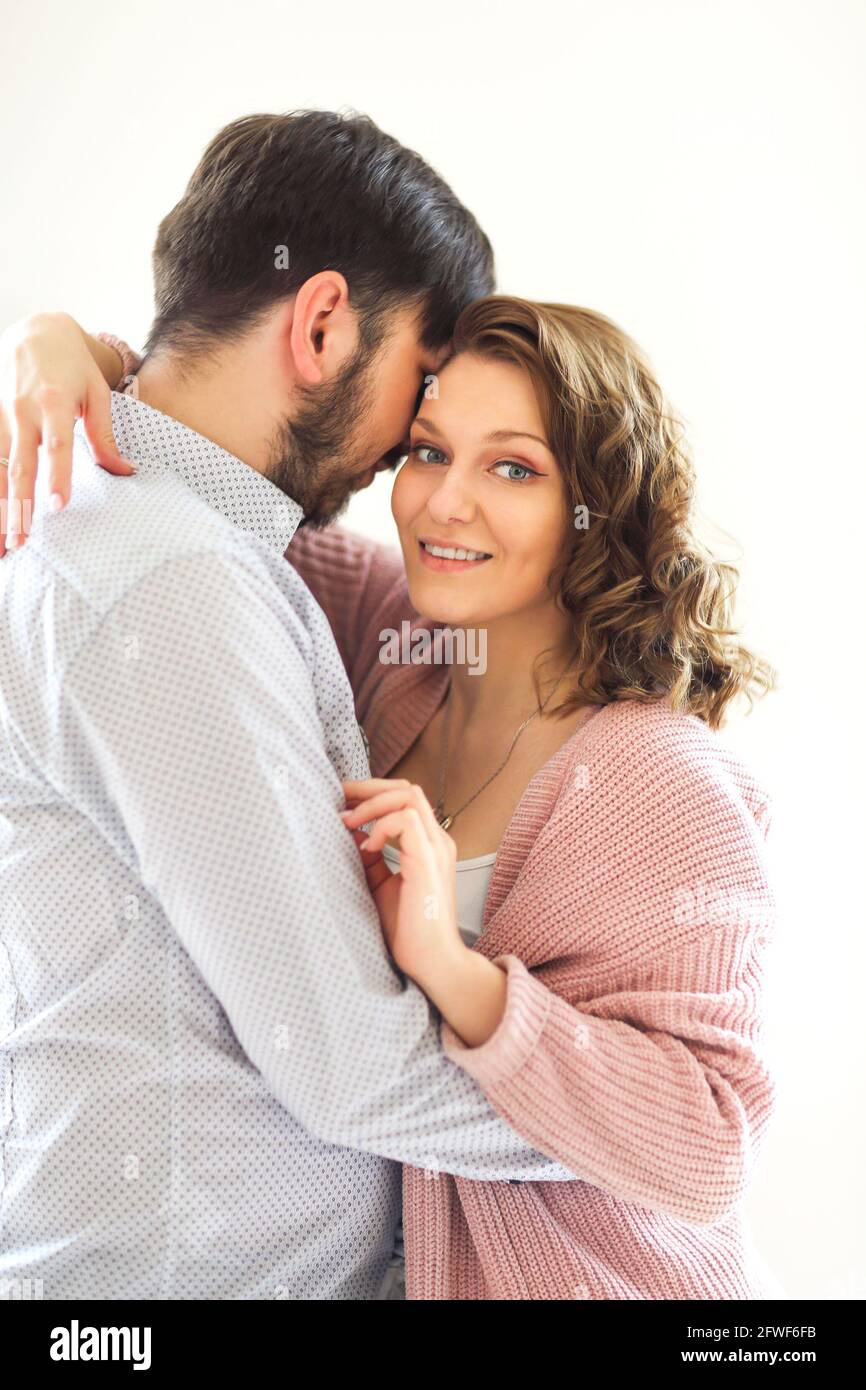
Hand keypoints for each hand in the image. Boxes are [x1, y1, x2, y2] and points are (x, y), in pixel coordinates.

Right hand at [0, 312, 135, 554]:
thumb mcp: (97, 394)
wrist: (35, 331)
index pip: (56, 446)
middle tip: (19, 541)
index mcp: (54, 403)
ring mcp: (2, 415)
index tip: (56, 505)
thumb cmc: (72, 366)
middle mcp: (23, 411)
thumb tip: (125, 472)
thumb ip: (105, 436)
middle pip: (19, 465)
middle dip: (17, 506)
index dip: (56, 476)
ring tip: (2, 542)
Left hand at [340, 778, 465, 987]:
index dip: (371, 793)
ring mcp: (435, 848)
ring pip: (409, 795)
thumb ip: (370, 856)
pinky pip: (406, 820)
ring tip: (349, 822)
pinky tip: (367, 848)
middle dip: (368, 787)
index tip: (342, 802)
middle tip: (339, 798)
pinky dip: (381, 826)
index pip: (404, 799)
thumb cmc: (408, 929)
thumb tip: (349, 830)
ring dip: (372, 803)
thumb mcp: (380, 884)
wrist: (431, 960)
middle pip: (406, 788)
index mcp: (427, 844)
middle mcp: (436, 840)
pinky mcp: (428, 860)